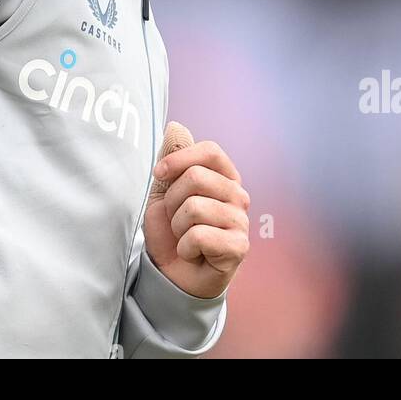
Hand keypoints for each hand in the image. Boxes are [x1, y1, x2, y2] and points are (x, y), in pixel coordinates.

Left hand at [142, 121, 249, 298]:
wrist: (172, 273)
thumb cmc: (172, 230)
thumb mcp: (164, 190)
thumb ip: (172, 158)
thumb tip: (176, 126)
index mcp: (224, 177)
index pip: (210, 151)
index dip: (179, 158)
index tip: (159, 173)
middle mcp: (238, 195)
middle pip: (196, 177)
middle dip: (172, 200)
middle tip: (175, 219)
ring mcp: (241, 221)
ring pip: (194, 207)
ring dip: (177, 226)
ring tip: (183, 236)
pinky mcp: (239, 247)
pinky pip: (199, 235)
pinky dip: (184, 247)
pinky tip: (191, 252)